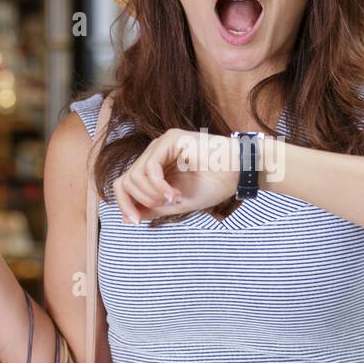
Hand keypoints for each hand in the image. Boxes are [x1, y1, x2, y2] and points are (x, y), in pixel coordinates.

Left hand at [112, 130, 242, 223]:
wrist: (239, 173)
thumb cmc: (214, 186)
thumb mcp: (177, 204)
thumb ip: (152, 208)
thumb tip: (127, 219)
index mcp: (155, 167)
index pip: (125, 184)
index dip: (124, 204)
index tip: (134, 223)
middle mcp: (155, 153)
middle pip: (126, 181)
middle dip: (140, 201)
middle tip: (166, 206)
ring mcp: (162, 144)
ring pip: (135, 175)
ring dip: (151, 195)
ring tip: (174, 199)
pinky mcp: (171, 140)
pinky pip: (150, 168)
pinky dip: (159, 186)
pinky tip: (175, 194)